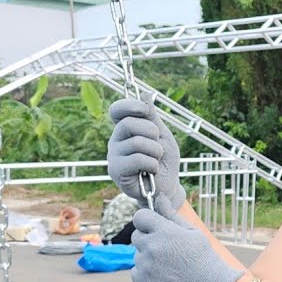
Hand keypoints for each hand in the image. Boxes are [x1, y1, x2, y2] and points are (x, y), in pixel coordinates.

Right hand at [107, 98, 184, 215]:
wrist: (167, 187)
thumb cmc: (164, 161)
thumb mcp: (162, 136)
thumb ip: (153, 118)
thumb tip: (145, 94)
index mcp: (125, 129)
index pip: (117, 110)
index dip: (130, 105)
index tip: (144, 110)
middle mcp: (115, 140)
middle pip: (128, 123)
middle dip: (151, 132)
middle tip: (158, 145)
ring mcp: (113, 156)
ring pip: (136, 142)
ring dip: (155, 151)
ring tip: (156, 160)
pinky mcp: (116, 171)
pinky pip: (136, 159)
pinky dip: (151, 164)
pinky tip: (151, 171)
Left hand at [129, 209, 243, 281]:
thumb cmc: (201, 254)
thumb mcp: (190, 230)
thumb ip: (171, 214)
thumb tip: (159, 197)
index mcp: (163, 231)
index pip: (139, 216)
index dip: (147, 221)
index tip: (155, 227)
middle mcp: (151, 247)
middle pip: (136, 236)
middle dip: (148, 239)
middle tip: (166, 248)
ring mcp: (145, 265)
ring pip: (137, 255)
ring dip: (147, 257)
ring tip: (168, 264)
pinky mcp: (141, 280)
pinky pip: (136, 271)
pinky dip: (145, 273)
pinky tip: (162, 274)